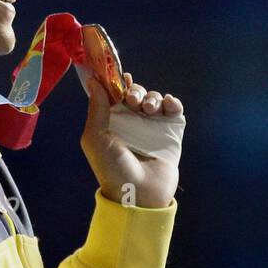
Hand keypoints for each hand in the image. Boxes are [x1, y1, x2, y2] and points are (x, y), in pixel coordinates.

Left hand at [81, 72, 182, 208]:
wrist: (139, 192)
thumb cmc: (111, 167)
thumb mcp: (95, 137)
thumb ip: (97, 108)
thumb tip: (93, 81)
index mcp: (110, 120)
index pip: (115, 94)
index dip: (116, 82)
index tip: (120, 76)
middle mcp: (131, 121)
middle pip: (136, 93)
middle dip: (135, 91)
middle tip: (133, 100)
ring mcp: (152, 125)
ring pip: (154, 98)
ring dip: (152, 97)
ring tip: (149, 110)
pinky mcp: (170, 131)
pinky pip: (173, 109)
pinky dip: (172, 102)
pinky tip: (168, 105)